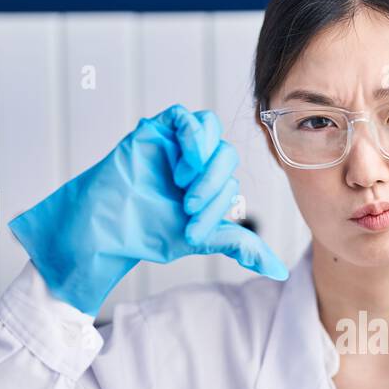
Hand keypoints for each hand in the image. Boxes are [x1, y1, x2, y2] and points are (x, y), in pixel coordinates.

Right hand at [9, 103, 288, 315]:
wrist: (108, 228)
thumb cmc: (148, 232)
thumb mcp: (202, 239)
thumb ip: (242, 246)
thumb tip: (280, 271)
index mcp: (207, 186)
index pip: (230, 182)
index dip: (217, 206)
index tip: (192, 227)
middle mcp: (195, 163)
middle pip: (226, 156)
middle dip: (213, 187)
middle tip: (187, 206)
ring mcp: (177, 144)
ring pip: (213, 133)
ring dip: (206, 162)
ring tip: (183, 184)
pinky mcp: (157, 130)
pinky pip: (187, 118)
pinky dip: (193, 138)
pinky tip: (183, 165)